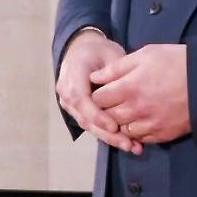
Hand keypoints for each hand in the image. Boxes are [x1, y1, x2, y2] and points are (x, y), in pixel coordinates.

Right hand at [56, 30, 140, 154]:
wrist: (82, 50)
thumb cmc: (98, 51)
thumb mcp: (109, 55)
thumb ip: (115, 73)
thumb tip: (124, 91)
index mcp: (72, 75)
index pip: (80, 100)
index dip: (97, 115)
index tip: (115, 126)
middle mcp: (66, 92)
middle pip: (84, 118)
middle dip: (106, 134)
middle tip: (128, 144)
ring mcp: (69, 103)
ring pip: (88, 125)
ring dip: (109, 138)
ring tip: (131, 147)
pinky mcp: (78, 111)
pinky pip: (91, 124)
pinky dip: (107, 134)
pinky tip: (126, 142)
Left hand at [89, 44, 190, 146]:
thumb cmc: (177, 62)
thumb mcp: (146, 54)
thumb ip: (117, 67)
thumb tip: (95, 77)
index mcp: (129, 88)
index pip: (98, 99)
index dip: (99, 94)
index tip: (105, 90)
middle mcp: (135, 110)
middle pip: (108, 117)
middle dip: (107, 110)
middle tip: (115, 102)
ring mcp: (149, 124)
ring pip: (122, 130)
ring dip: (121, 122)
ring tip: (129, 111)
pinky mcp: (162, 135)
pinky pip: (140, 138)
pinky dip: (137, 131)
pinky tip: (142, 120)